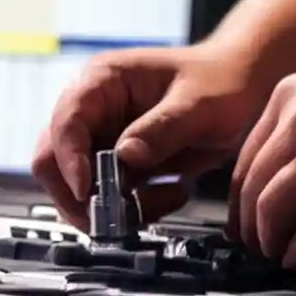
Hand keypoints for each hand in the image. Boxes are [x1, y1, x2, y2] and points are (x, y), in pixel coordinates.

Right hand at [31, 42, 263, 229]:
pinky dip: (133, 209)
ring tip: (163, 199)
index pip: (65, 123)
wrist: (242, 88)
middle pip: (52, 161)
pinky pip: (108, 199)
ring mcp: (101, 140)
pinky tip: (171, 193)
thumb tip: (124, 157)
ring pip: (76, 188)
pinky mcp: (117, 166)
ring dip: (112, 206)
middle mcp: (91, 111)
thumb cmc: (220, 81)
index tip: (89, 190)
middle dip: (80, 194)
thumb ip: (162, 129)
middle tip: (117, 214)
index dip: (70, 160)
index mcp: (101, 81)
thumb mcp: (199, 104)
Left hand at [229, 50, 295, 268]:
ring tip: (277, 255)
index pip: (245, 157)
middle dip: (248, 227)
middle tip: (254, 247)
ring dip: (270, 242)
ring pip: (274, 209)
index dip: (238, 199)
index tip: (240, 219)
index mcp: (295, 93)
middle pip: (252, 186)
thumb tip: (279, 174)